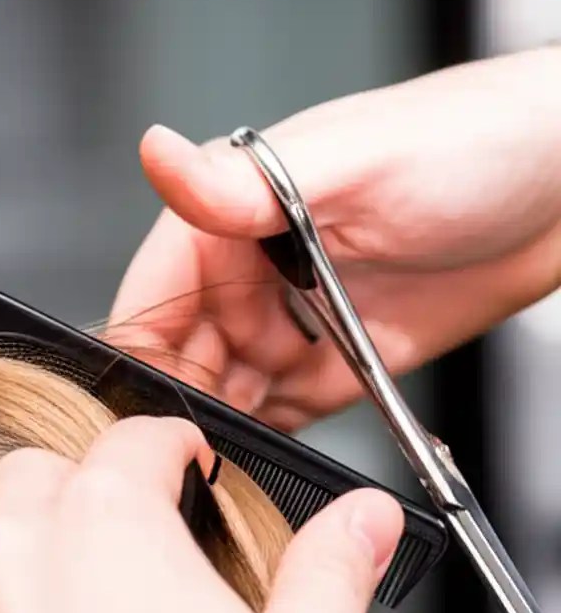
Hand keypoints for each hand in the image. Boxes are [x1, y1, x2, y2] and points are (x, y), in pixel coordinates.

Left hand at [0, 416, 403, 612]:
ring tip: (29, 577)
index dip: (170, 451)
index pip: (135, 447)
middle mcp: (13, 558)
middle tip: (121, 534)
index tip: (188, 466)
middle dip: (78, 492)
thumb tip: (363, 524)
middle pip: (33, 479)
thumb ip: (326, 576)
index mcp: (108, 530)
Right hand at [111, 46, 560, 430]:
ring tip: (233, 466)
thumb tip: (156, 155)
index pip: (154, 295)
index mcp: (232, 212)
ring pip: (224, 389)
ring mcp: (292, 316)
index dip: (143, 356)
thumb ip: (243, 181)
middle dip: (184, 404)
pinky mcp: (336, 358)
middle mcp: (251, 266)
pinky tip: (273, 457)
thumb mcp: (354, 164)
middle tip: (199, 455)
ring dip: (224, 427)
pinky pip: (281, 411)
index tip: (145, 415)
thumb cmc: (469, 146)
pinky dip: (271, 437)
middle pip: (181, 354)